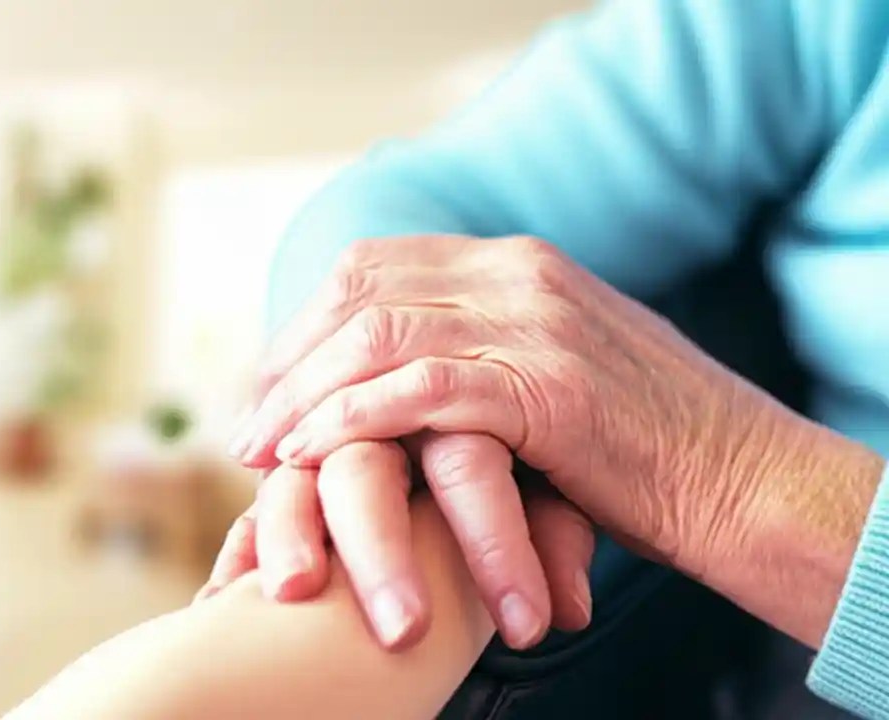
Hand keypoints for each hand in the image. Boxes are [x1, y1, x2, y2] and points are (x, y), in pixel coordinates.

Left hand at [227, 234, 823, 639]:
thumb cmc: (639, 444)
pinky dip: (352, 421)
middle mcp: (518, 274)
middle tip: (250, 426)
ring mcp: (532, 323)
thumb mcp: (548, 371)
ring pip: (376, 336)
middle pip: (359, 292)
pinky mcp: (543, 386)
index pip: (374, 266)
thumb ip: (475, 356)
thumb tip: (389, 388)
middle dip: (289, 359)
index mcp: (516, 262)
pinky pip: (418, 391)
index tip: (271, 384)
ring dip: (304, 395)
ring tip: (264, 451)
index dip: (307, 323)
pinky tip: (312, 454)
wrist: (741, 477)